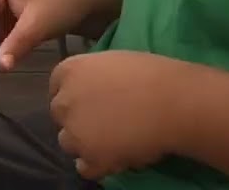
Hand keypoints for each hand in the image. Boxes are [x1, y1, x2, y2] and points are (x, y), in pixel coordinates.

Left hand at [48, 50, 193, 179]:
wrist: (172, 102)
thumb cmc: (151, 74)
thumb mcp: (113, 61)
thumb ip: (94, 76)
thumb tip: (95, 88)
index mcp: (70, 71)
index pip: (57, 85)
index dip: (73, 94)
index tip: (89, 100)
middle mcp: (64, 101)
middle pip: (60, 114)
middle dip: (77, 117)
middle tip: (103, 120)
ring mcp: (75, 132)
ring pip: (68, 142)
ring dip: (84, 142)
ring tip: (111, 140)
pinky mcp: (90, 158)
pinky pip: (84, 167)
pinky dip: (96, 165)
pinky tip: (114, 158)